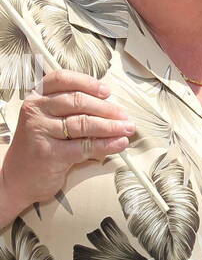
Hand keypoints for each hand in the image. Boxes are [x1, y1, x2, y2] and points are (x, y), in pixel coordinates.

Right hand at [0, 69, 135, 217]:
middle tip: (124, 116)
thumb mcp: (50, 123)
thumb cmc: (39, 148)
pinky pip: (85, 146)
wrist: (17, 179)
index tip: (107, 91)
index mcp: (37, 99)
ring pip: (84, 123)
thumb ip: (72, 113)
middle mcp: (36, 111)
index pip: (62, 79)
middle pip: (78, 101)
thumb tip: (111, 110)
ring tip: (127, 129)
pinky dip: (106, 144)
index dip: (87, 83)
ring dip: (111, 126)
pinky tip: (119, 143)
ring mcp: (41, 131)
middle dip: (107, 109)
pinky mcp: (50, 153)